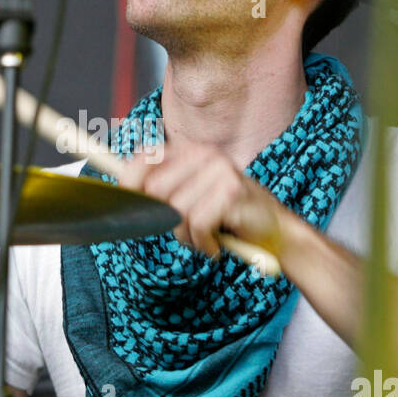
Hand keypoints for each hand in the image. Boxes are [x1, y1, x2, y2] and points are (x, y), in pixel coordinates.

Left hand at [117, 142, 292, 261]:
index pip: (143, 159)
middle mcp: (203, 153)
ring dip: (187, 237)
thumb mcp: (190, 197)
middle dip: (165, 220)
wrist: (274, 230)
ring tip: (205, 239)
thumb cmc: (226, 215)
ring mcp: (219, 170)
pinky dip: (203, 244)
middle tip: (187, 231)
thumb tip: (123, 191)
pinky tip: (215, 246)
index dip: (129, 185)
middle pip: (155, 190)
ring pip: (176, 212)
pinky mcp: (232, 190)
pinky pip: (197, 224)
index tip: (130, 209)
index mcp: (189, 150)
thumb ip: (160, 191)